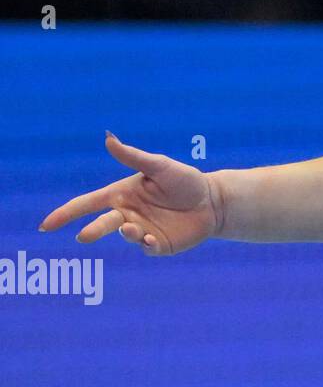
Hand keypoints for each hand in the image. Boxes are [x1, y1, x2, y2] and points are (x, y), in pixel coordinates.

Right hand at [38, 132, 220, 255]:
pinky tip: (151, 240)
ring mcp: (142, 231)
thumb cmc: (185, 181)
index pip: (87, 204)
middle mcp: (127, 215)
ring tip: (131, 228)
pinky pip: (146, 248)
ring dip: (126, 233)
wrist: (213, 201)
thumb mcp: (159, 166)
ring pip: (125, 236)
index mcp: (122, 195)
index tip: (45, 226)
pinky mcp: (158, 245)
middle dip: (92, 230)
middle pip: (103, 223)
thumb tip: (108, 137)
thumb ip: (133, 156)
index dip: (65, 214)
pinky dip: (145, 245)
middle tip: (84, 236)